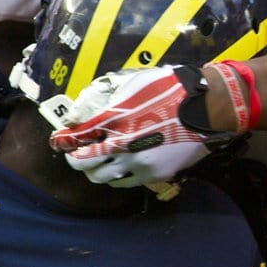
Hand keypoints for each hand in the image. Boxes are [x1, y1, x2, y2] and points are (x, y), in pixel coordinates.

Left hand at [47, 65, 220, 187]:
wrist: (207, 107)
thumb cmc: (170, 89)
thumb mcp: (134, 84)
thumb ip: (106, 98)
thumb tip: (82, 112)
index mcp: (116, 118)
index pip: (76, 136)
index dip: (63, 140)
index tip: (59, 141)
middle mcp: (123, 144)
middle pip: (83, 163)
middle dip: (75, 159)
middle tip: (77, 155)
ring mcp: (138, 162)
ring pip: (101, 177)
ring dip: (94, 171)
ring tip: (97, 163)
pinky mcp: (154, 174)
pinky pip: (125, 181)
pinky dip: (117, 176)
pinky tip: (121, 166)